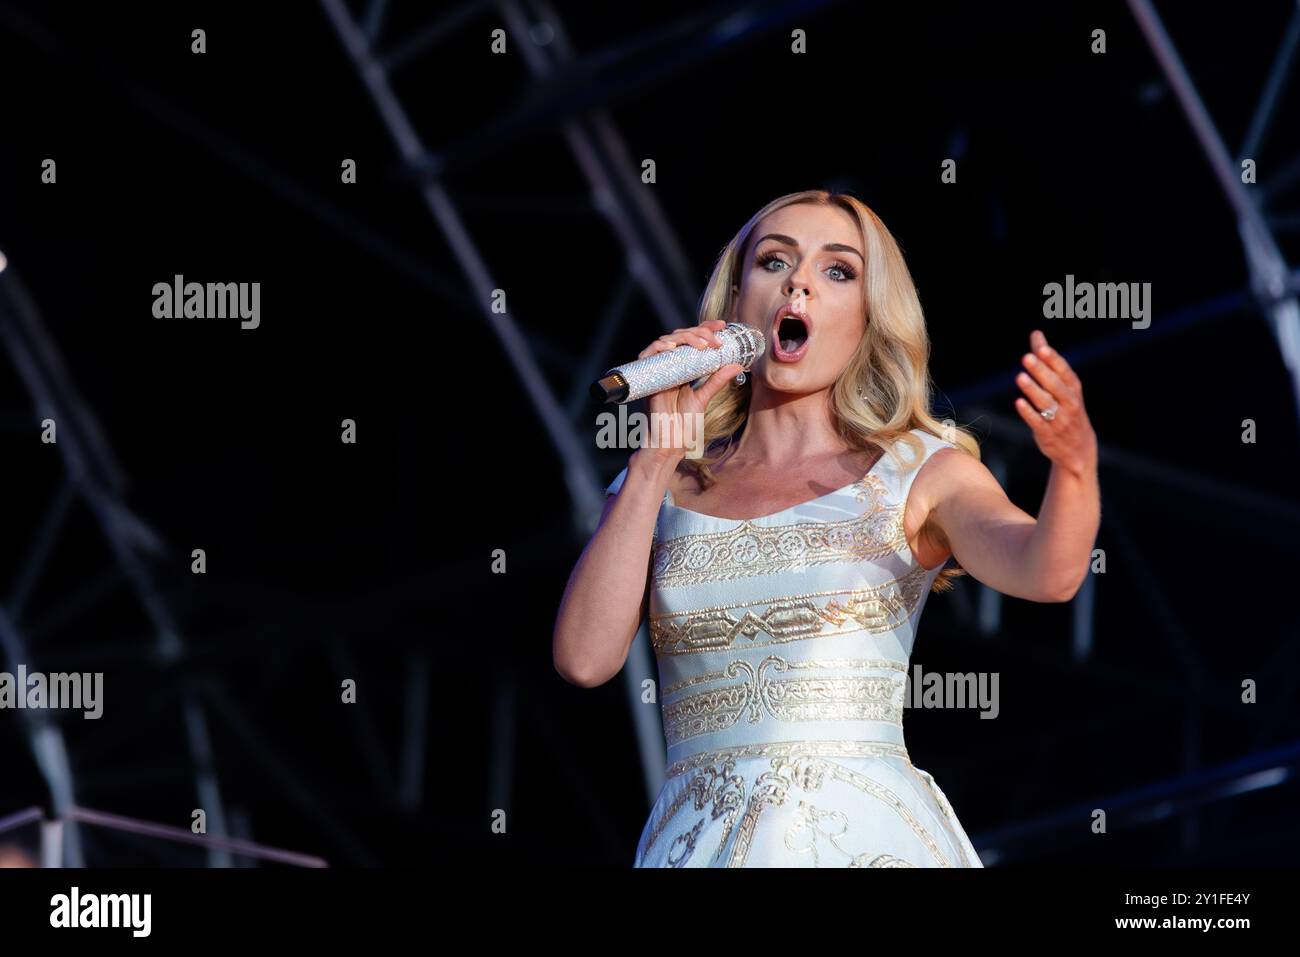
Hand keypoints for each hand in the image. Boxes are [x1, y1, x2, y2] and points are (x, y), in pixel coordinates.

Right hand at [634, 318, 741, 465]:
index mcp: (683, 368)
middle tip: (715, 339)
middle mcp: (670, 365)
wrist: (668, 443)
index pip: (693, 340)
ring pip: (667, 340)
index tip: (722, 325)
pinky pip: (648, 354)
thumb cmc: (683, 424)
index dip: (705, 328)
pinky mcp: (647, 377)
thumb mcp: (703, 398)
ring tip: (702, 345)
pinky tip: (674, 346)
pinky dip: (659, 347)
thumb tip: (737, 364)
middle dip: (699, 332)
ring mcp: (658, 370)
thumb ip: (717, 381)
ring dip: (685, 337)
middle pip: (680, 336)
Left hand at [1013, 330, 1096, 477]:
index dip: (1052, 360)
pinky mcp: (1047, 433)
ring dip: (1033, 390)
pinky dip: (1029, 413)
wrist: (1079, 447)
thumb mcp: (1063, 385)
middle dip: (1041, 372)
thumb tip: (1036, 335)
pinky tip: (1019, 402)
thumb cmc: (1067, 407)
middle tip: (1026, 358)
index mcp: (1073, 388)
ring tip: (1020, 377)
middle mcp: (1069, 402)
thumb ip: (1048, 360)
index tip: (1041, 348)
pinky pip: (1038, 422)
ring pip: (1046, 403)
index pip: (1064, 371)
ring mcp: (1059, 419)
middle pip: (1054, 385)